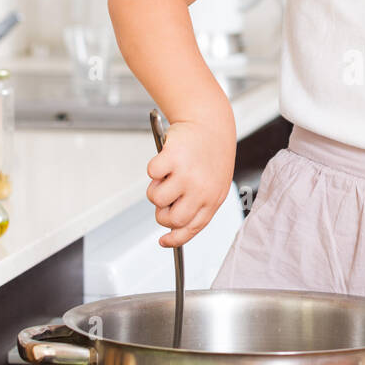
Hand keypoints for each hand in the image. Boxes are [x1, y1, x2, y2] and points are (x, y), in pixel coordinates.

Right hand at [146, 118, 234, 247]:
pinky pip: (151, 174)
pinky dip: (154, 168)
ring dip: (156, 188)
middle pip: (171, 219)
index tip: (163, 242)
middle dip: (162, 214)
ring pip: (156, 198)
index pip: (192, 228)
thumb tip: (172, 228)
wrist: (210, 123)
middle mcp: (201, 189)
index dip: (175, 239)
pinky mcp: (172, 157)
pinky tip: (167, 160)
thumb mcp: (214, 184)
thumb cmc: (210, 154)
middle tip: (165, 199)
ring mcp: (186, 174)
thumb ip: (197, 204)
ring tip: (167, 175)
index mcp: (213, 198)